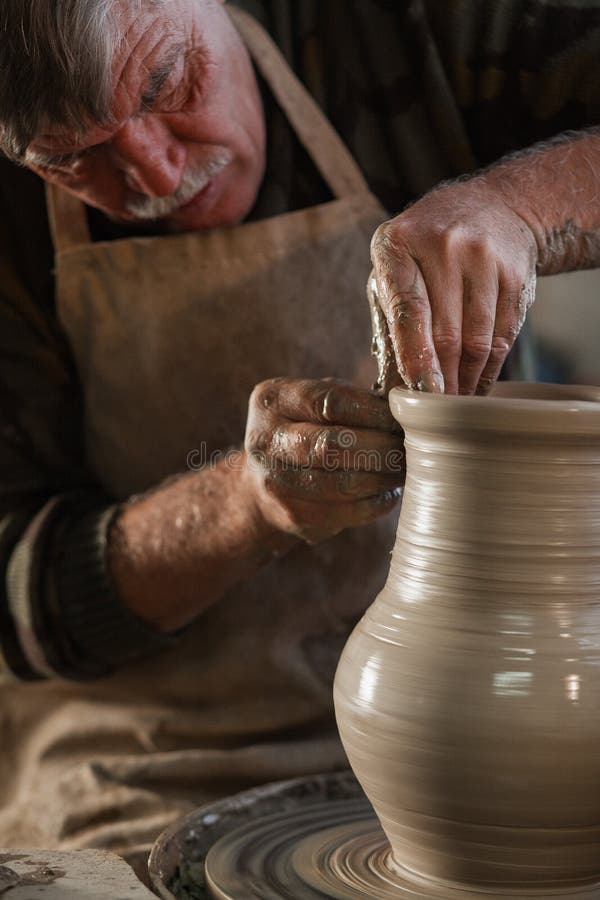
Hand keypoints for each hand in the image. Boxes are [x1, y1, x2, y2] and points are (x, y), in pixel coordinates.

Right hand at [244, 377, 404, 542]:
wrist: (263, 480)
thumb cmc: (306, 429)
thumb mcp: (315, 401)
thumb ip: (353, 399)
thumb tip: (411, 408)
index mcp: (272, 401)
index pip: (329, 402)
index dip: (374, 412)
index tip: (406, 418)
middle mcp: (265, 442)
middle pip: (333, 446)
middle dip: (382, 448)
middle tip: (415, 448)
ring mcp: (275, 484)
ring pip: (342, 483)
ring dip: (385, 477)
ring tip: (408, 469)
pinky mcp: (293, 518)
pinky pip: (347, 513)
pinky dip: (377, 502)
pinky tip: (388, 490)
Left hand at [370, 178, 537, 394]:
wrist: (493, 206)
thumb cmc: (428, 246)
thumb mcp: (397, 261)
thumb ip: (391, 310)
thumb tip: (397, 379)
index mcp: (399, 245)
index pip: (408, 311)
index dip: (416, 358)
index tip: (421, 393)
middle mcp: (443, 246)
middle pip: (446, 333)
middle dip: (443, 380)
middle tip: (439, 409)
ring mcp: (484, 257)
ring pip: (478, 340)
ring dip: (468, 379)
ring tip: (458, 401)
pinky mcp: (515, 274)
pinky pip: (504, 335)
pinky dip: (491, 366)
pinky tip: (480, 381)